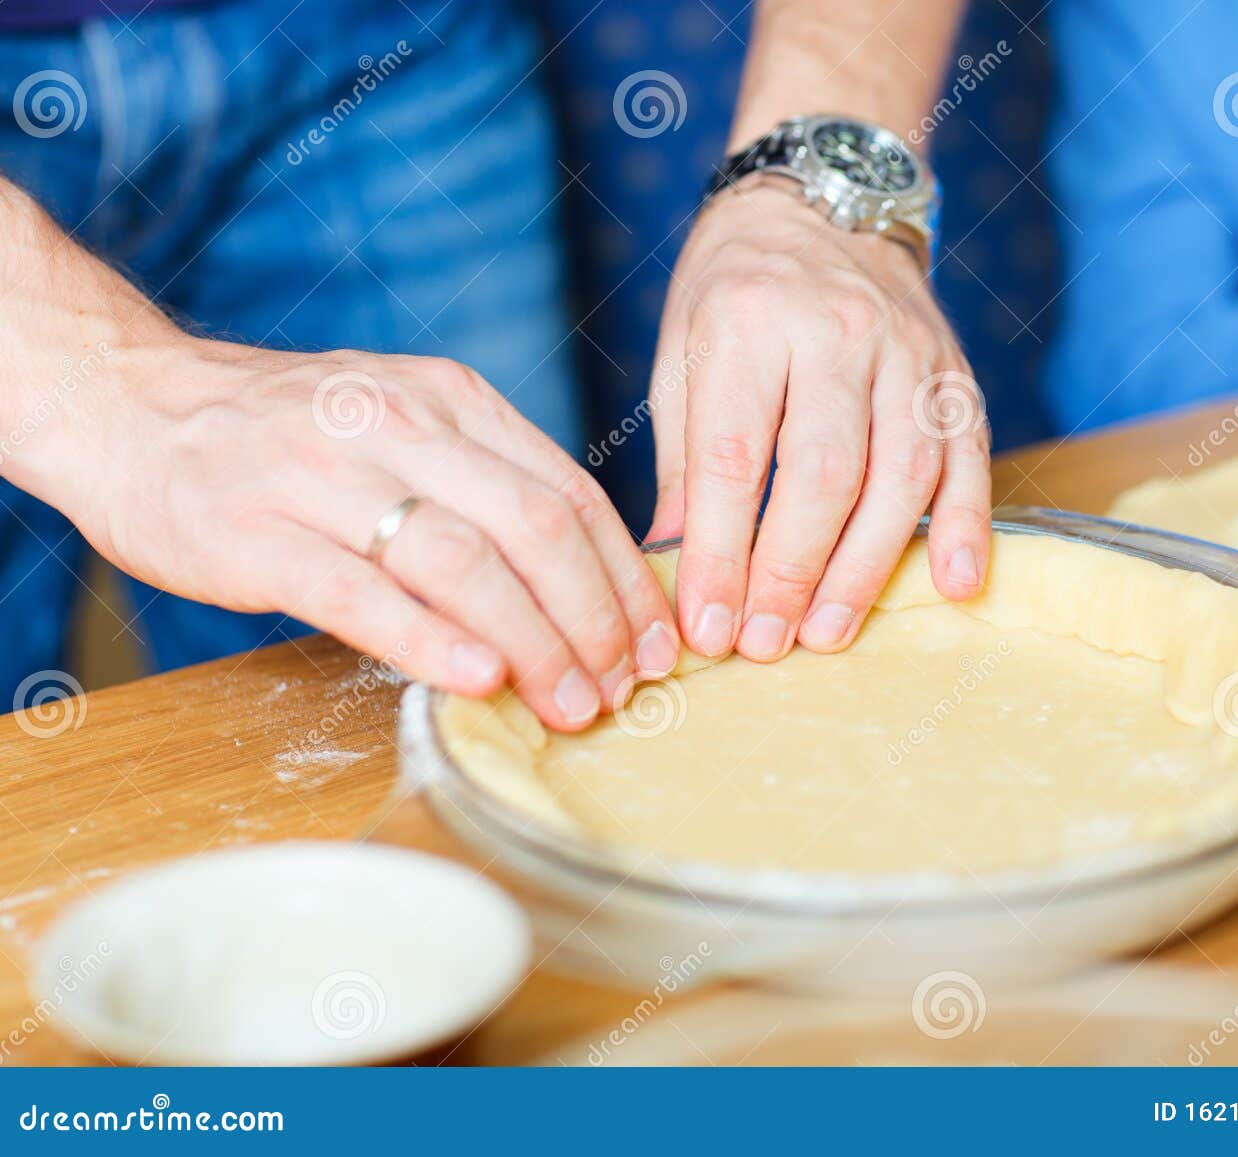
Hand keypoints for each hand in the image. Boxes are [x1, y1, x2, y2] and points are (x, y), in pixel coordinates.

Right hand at [32, 336, 678, 731]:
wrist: (133, 407)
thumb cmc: (287, 437)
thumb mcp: (403, 423)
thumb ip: (485, 483)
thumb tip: (583, 582)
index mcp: (450, 400)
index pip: (570, 493)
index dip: (625, 578)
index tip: (657, 644)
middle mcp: (399, 424)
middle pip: (536, 528)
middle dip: (597, 620)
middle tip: (623, 689)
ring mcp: (326, 475)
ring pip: (463, 563)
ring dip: (534, 644)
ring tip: (571, 705)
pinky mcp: (258, 532)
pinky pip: (363, 593)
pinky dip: (433, 641)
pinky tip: (480, 682)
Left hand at [649, 184, 991, 663]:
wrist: (824, 197)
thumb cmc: (737, 288)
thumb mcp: (682, 351)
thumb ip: (684, 459)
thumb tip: (674, 568)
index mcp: (750, 322)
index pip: (734, 457)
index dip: (720, 552)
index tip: (706, 625)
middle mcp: (837, 331)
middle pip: (824, 473)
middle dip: (792, 571)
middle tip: (765, 644)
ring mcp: (907, 352)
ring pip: (901, 474)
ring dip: (866, 566)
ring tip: (829, 633)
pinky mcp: (954, 374)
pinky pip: (968, 456)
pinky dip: (966, 525)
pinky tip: (956, 585)